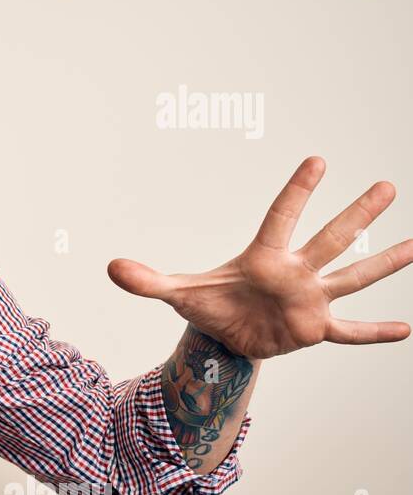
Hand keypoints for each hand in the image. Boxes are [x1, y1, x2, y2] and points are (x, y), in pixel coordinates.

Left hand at [107, 156, 412, 359]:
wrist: (224, 334)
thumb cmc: (208, 303)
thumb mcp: (176, 293)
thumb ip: (147, 280)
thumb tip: (110, 266)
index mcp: (263, 257)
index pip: (281, 217)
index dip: (297, 191)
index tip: (318, 160)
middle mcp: (294, 272)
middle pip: (331, 239)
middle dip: (357, 213)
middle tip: (387, 185)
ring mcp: (309, 298)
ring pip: (352, 275)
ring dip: (383, 261)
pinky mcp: (314, 328)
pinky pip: (350, 331)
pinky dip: (375, 333)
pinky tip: (405, 330)